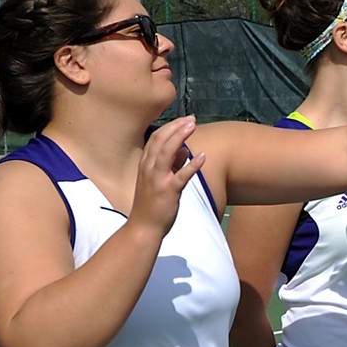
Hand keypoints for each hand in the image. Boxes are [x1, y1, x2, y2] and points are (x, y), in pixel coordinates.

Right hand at [129, 116, 201, 238]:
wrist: (143, 227)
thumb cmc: (151, 205)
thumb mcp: (158, 180)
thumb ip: (171, 164)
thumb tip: (183, 149)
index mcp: (146, 164)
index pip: (156, 138)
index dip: (171, 127)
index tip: (184, 120)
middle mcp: (149, 168)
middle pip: (161, 140)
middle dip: (176, 126)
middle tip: (191, 118)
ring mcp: (158, 179)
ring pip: (167, 152)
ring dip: (181, 136)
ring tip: (193, 126)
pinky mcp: (168, 192)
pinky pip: (181, 176)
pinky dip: (192, 165)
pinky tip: (202, 156)